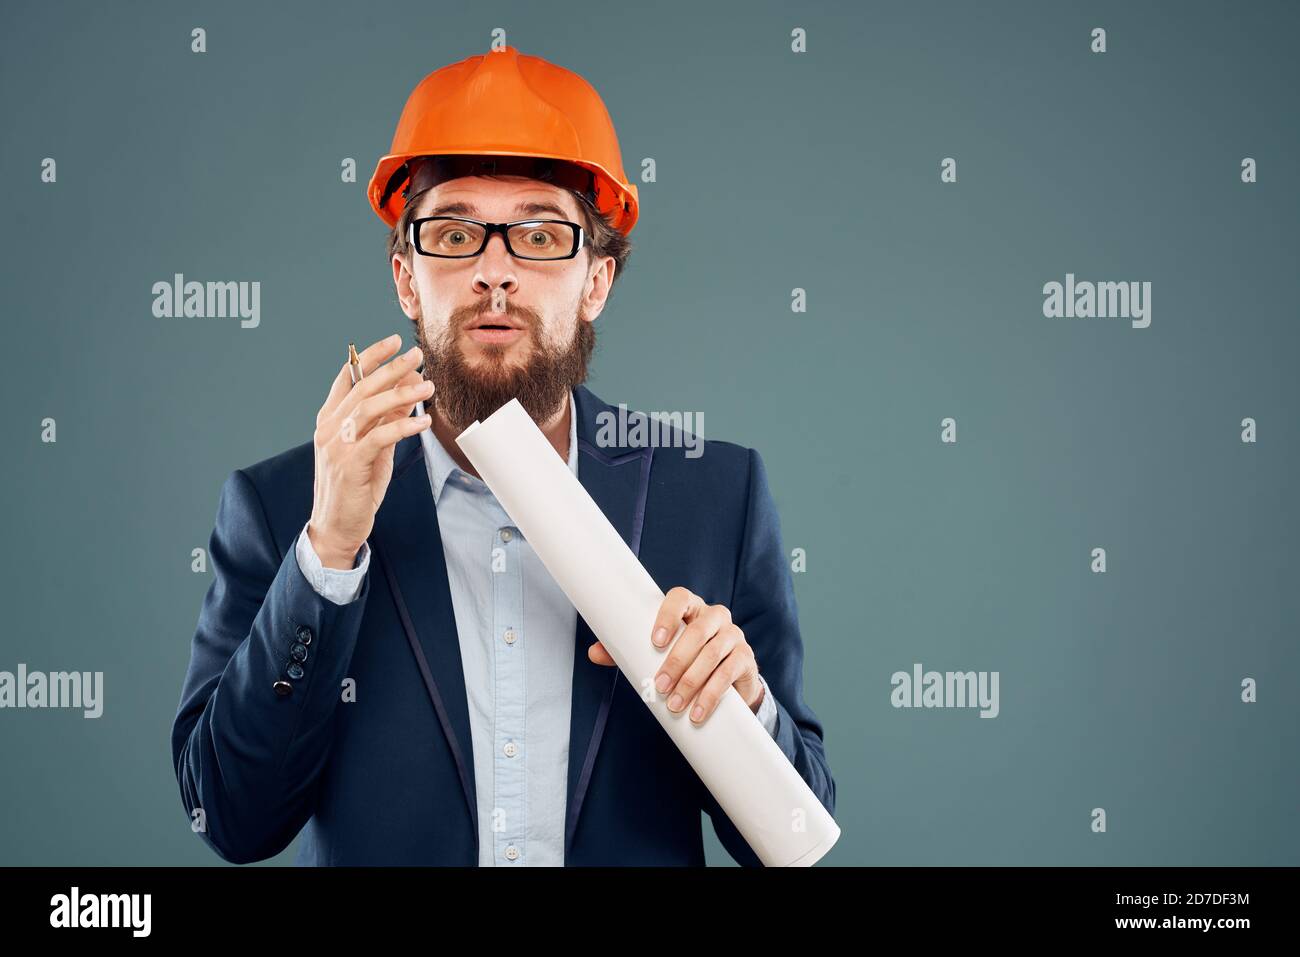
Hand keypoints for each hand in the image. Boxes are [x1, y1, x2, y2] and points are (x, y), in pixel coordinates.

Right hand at [307, 334, 433, 567]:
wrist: (336, 527)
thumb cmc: (356, 486)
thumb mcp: (374, 447)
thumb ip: (387, 419)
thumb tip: (410, 390)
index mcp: (330, 420)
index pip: (348, 377)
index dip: (370, 357)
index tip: (394, 341)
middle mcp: (329, 428)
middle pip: (362, 387)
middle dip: (391, 368)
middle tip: (417, 355)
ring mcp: (336, 446)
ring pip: (369, 408)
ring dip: (402, 394)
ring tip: (429, 387)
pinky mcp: (350, 466)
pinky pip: (379, 438)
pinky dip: (403, 426)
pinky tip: (423, 421)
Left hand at [587, 586, 763, 724]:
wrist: (727, 679)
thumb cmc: (686, 659)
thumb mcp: (659, 653)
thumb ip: (629, 651)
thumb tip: (593, 653)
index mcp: (691, 608)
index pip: (680, 597)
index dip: (667, 615)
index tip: (654, 641)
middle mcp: (715, 616)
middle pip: (697, 630)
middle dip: (677, 661)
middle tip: (659, 686)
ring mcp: (733, 636)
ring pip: (713, 652)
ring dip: (692, 681)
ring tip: (674, 704)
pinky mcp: (745, 659)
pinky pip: (729, 673)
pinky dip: (711, 694)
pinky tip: (698, 711)